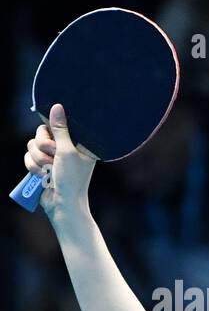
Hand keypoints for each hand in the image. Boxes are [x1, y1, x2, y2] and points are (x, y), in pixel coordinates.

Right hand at [23, 103, 95, 223]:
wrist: (62, 204)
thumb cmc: (72, 179)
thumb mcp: (67, 151)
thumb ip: (60, 129)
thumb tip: (57, 106)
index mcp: (77, 143)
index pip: (58, 123)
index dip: (51, 130)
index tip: (54, 139)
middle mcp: (65, 148)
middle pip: (41, 133)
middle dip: (43, 147)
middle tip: (53, 157)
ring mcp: (52, 157)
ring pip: (32, 145)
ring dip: (38, 159)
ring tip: (49, 171)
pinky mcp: (42, 165)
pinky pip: (28, 157)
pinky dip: (33, 167)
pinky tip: (42, 176)